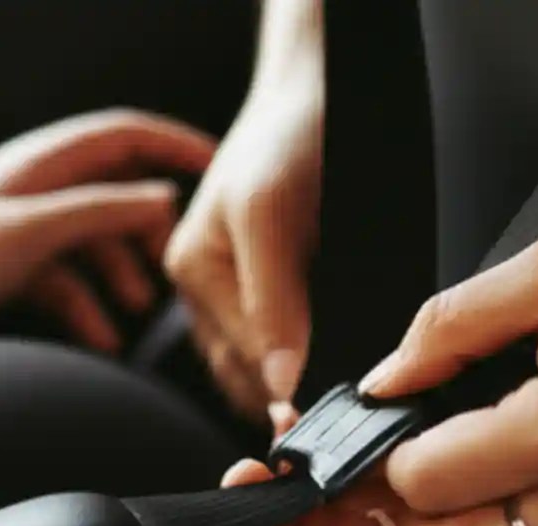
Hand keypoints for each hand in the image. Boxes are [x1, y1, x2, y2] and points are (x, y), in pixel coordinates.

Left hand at [0, 109, 215, 351]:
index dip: (176, 147)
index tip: (219, 171)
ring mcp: (22, 228)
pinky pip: (63, 281)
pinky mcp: (7, 267)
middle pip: (115, 197)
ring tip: (140, 315)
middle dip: (150, 232)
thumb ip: (102, 212)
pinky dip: (85, 308)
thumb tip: (162, 198)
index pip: (126, 137)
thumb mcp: (33, 232)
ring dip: (119, 278)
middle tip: (180, 268)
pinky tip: (101, 339)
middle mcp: (37, 188)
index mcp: (44, 162)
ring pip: (92, 245)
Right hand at [164, 7, 323, 422]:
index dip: (288, 397)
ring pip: (262, 367)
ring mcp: (232, 290)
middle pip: (248, 374)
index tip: (331, 423)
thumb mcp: (270, 215)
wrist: (314, 91)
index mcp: (193, 274)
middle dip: (288, 398)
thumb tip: (283, 381)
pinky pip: (280, 344)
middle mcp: (205, 289)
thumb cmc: (286, 138)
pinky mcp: (265, 285)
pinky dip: (304, 361)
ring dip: (297, 386)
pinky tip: (334, 363)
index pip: (243, 363)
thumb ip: (272, 300)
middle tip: (343, 420)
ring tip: (343, 397)